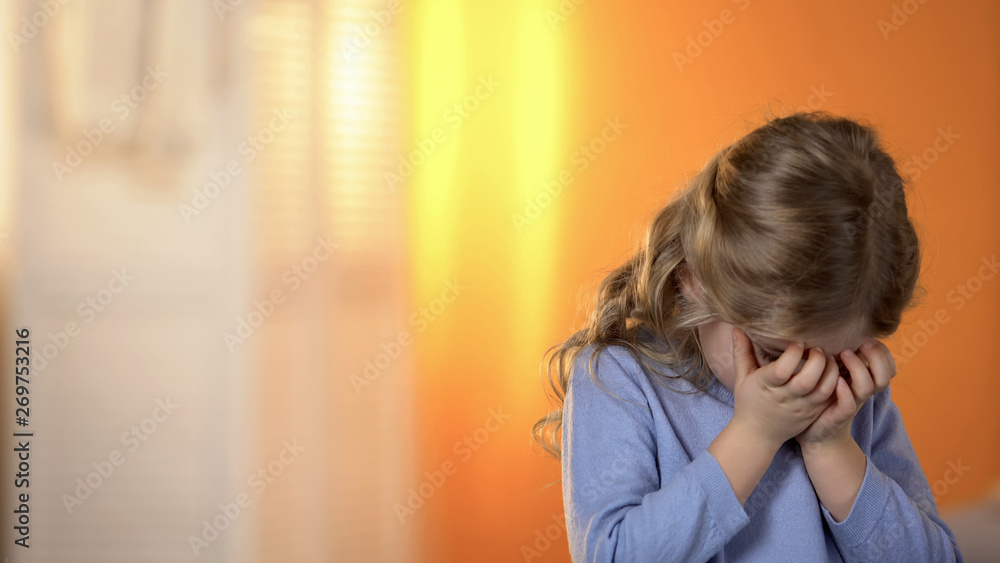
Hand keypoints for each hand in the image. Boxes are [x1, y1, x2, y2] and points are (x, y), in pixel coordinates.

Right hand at [729, 327, 841, 448]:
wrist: (757, 434)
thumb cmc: (749, 402)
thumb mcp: (743, 377)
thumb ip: (742, 352)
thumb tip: (737, 328)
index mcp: (766, 386)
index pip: (782, 370)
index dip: (793, 353)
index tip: (797, 342)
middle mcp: (785, 398)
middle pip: (807, 380)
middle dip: (817, 360)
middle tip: (816, 349)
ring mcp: (801, 408)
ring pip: (824, 389)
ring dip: (831, 371)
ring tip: (827, 359)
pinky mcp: (812, 413)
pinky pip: (829, 398)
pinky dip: (835, 383)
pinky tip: (832, 371)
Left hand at [795, 339, 897, 450]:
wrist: (815, 433)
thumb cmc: (822, 397)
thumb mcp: (833, 373)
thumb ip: (839, 356)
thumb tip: (836, 327)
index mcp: (864, 380)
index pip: (888, 366)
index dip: (883, 352)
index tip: (867, 339)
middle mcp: (861, 392)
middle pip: (884, 375)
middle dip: (876, 357)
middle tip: (859, 345)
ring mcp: (852, 403)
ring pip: (868, 387)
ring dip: (858, 368)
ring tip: (844, 354)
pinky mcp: (839, 416)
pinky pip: (849, 405)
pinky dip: (845, 392)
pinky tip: (837, 381)